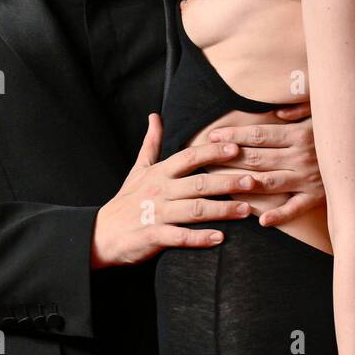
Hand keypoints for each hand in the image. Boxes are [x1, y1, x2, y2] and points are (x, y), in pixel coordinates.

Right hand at [92, 114, 255, 267]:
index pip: (189, 157)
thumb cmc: (126, 200)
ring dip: (221, 210)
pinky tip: (220, 238)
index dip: (212, 151)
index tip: (236, 147)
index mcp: (159, 173)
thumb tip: (155, 116)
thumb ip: (151, 143)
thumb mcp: (138, 169)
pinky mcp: (153, 236)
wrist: (101, 233)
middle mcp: (160, 190)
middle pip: (198, 183)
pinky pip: (179, 237)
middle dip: (226, 181)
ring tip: (246, 210)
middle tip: (253, 180)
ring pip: (194, 210)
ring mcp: (156, 213)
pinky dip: (199, 238)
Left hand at [205, 103, 323, 226]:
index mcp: (300, 134)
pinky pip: (296, 208)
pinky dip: (280, 216)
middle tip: (207, 157)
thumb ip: (299, 110)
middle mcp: (302, 156)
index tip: (214, 136)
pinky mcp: (318, 197)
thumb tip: (276, 112)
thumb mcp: (323, 111)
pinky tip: (262, 221)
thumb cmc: (340, 127)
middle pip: (259, 157)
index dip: (235, 135)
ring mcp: (309, 179)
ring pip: (272, 181)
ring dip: (248, 183)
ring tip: (227, 184)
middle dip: (231, 156)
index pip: (260, 134)